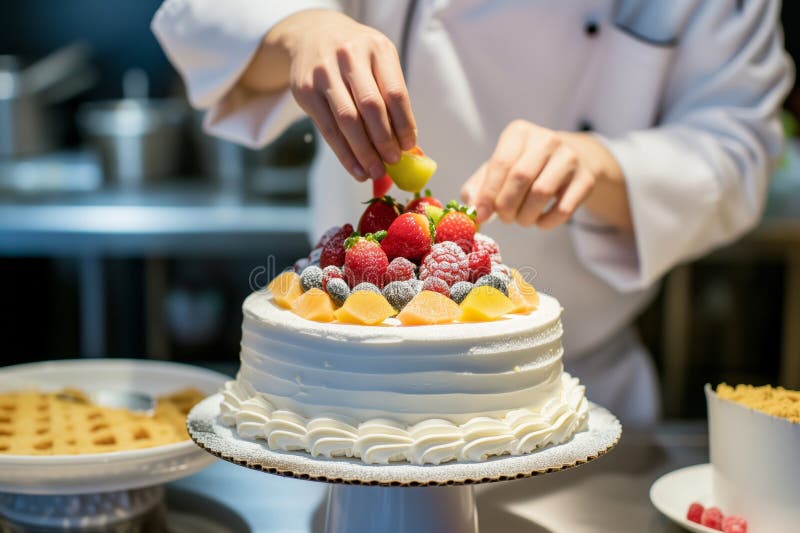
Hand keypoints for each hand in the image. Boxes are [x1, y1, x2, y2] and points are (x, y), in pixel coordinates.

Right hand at [250, 10, 416, 180]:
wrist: (312, 35)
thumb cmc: (355, 57)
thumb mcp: (377, 61)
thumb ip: (391, 96)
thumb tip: (406, 145)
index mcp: (377, 48)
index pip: (395, 93)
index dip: (404, 124)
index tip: (409, 146)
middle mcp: (350, 56)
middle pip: (371, 107)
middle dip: (384, 140)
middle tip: (393, 163)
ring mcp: (324, 72)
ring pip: (347, 120)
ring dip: (364, 152)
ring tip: (375, 172)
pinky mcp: (305, 90)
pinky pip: (328, 129)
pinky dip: (344, 154)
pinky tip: (356, 168)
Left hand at [461, 120, 630, 229]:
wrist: (571, 159)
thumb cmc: (525, 165)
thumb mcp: (499, 168)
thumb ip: (479, 186)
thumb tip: (473, 207)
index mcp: (520, 132)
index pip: (501, 164)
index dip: (488, 193)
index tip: (481, 215)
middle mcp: (547, 139)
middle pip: (520, 178)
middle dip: (506, 206)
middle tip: (504, 218)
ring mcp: (570, 158)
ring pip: (541, 194)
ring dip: (525, 216)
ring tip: (521, 219)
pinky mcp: (586, 179)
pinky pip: (563, 209)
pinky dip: (546, 223)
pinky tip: (540, 221)